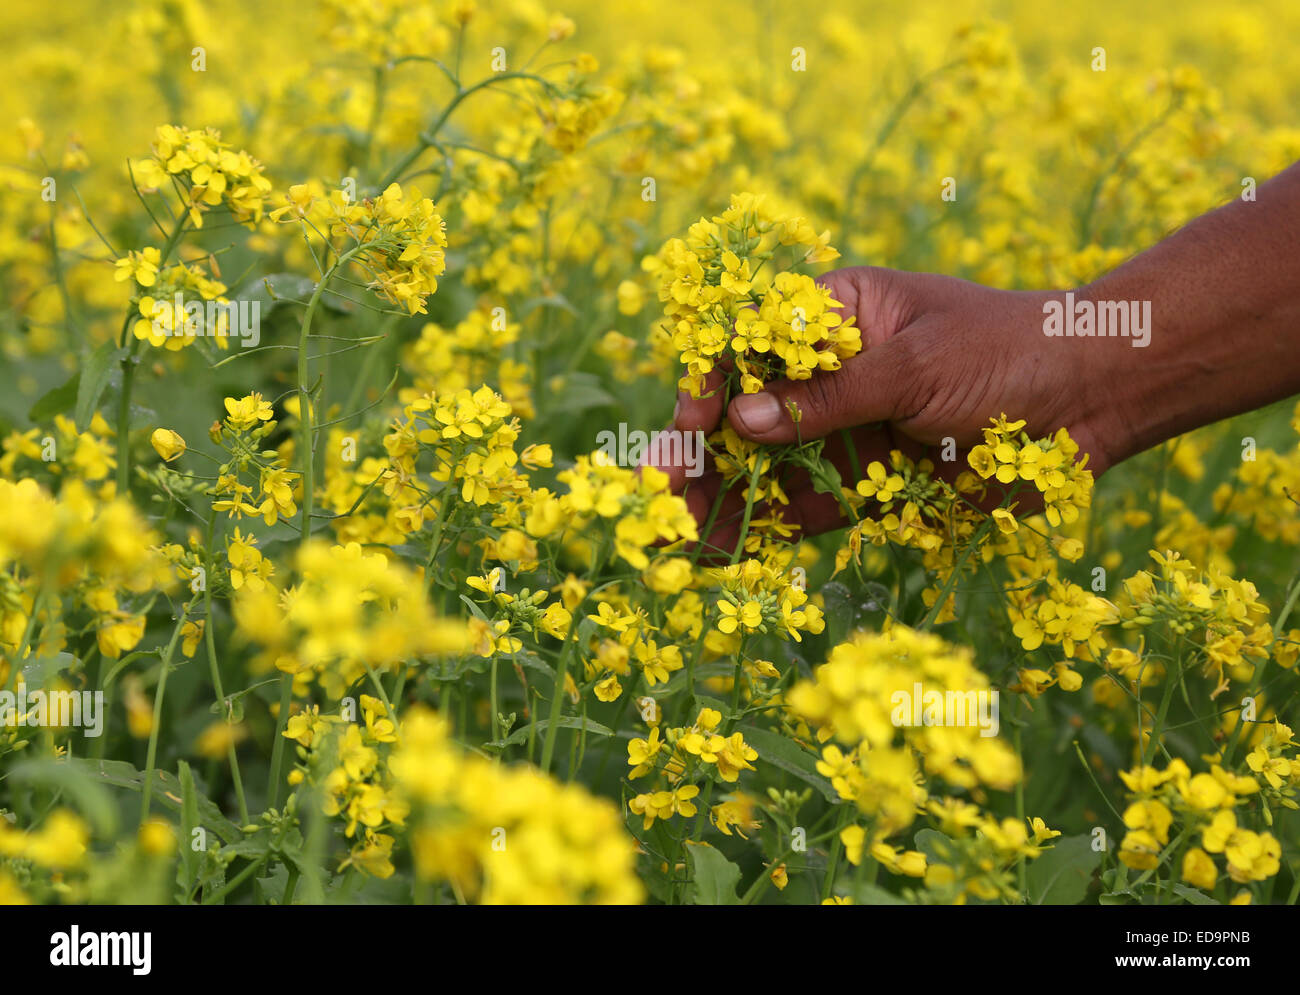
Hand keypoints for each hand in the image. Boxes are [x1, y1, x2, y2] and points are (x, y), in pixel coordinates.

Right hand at [652, 265, 1129, 545]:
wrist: (1094, 402)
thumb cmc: (1007, 353)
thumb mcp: (914, 365)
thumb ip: (827, 399)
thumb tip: (738, 423)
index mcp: (835, 314)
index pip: (749, 341)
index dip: (709, 380)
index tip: (689, 422)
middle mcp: (829, 373)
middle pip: (743, 411)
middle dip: (700, 453)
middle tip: (660, 496)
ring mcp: (844, 431)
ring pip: (765, 468)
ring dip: (721, 501)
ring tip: (677, 539)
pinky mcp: (867, 486)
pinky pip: (804, 510)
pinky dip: (766, 532)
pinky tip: (723, 555)